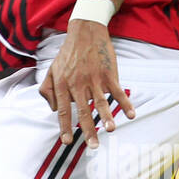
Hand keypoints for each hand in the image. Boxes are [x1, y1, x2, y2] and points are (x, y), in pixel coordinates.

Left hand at [39, 21, 134, 148]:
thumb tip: (53, 109)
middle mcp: (78, 84)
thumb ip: (47, 90)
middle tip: (93, 146)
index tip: (67, 142)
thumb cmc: (68, 53)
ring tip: (110, 131)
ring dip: (106, 117)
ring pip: (101, 102)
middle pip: (83, 111)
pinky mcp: (108, 73)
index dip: (65, 127)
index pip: (63, 110)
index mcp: (63, 85)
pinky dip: (125, 103)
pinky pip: (117, 91)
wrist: (85, 32)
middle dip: (88, 130)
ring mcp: (94, 79)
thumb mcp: (51, 70)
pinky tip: (131, 114)